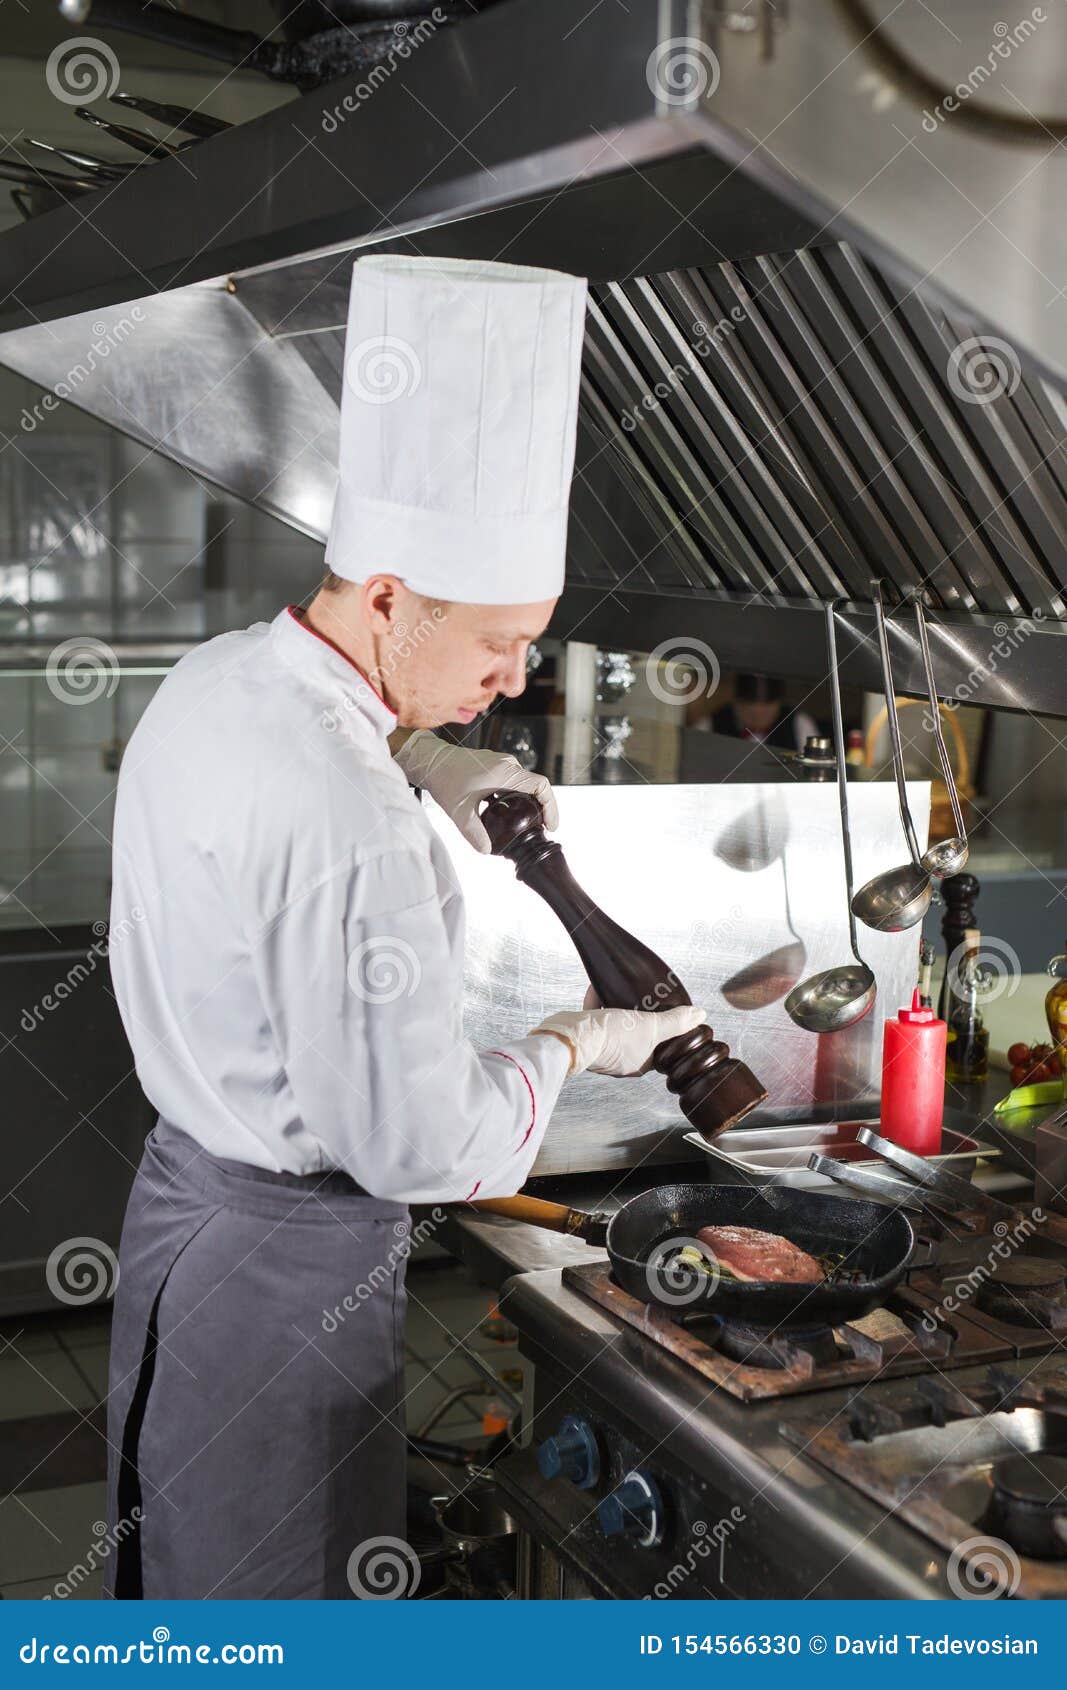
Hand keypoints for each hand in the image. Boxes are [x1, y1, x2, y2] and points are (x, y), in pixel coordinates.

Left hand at [393, 731, 556, 852]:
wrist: (430, 760)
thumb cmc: (444, 778)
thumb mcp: (459, 811)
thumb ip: (474, 833)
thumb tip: (486, 851)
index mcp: (505, 772)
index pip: (541, 786)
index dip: (551, 807)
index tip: (550, 825)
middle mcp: (507, 764)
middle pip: (536, 786)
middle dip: (542, 808)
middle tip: (539, 830)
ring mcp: (502, 763)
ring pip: (525, 784)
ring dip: (529, 803)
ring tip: (526, 824)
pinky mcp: (494, 765)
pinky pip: (514, 782)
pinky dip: (516, 797)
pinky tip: (508, 814)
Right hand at [530, 1004, 705, 1077]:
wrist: (569, 1037)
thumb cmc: (609, 1038)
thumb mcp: (650, 1027)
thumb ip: (675, 1022)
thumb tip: (700, 1016)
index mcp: (639, 1063)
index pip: (660, 1046)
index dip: (665, 1028)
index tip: (666, 1012)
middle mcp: (621, 1059)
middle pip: (638, 1033)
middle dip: (639, 1013)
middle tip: (643, 997)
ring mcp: (602, 1048)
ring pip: (616, 1023)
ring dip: (618, 1005)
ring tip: (621, 990)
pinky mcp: (585, 1036)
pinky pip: (595, 1016)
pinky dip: (598, 1001)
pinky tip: (599, 987)